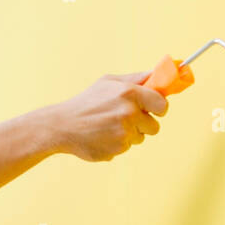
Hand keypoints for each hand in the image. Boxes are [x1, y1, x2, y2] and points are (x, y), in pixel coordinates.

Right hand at [52, 71, 168, 161]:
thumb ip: (136, 79)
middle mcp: (129, 113)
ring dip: (129, 134)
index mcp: (130, 93)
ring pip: (140, 138)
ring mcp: (124, 133)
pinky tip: (102, 136)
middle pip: (154, 126)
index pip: (162, 105)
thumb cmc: (87, 101)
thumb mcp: (109, 82)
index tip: (154, 109)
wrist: (62, 126)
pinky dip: (117, 144)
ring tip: (109, 127)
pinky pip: (127, 148)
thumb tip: (157, 75)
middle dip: (143, 124)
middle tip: (125, 119)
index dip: (159, 108)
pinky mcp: (117, 149)